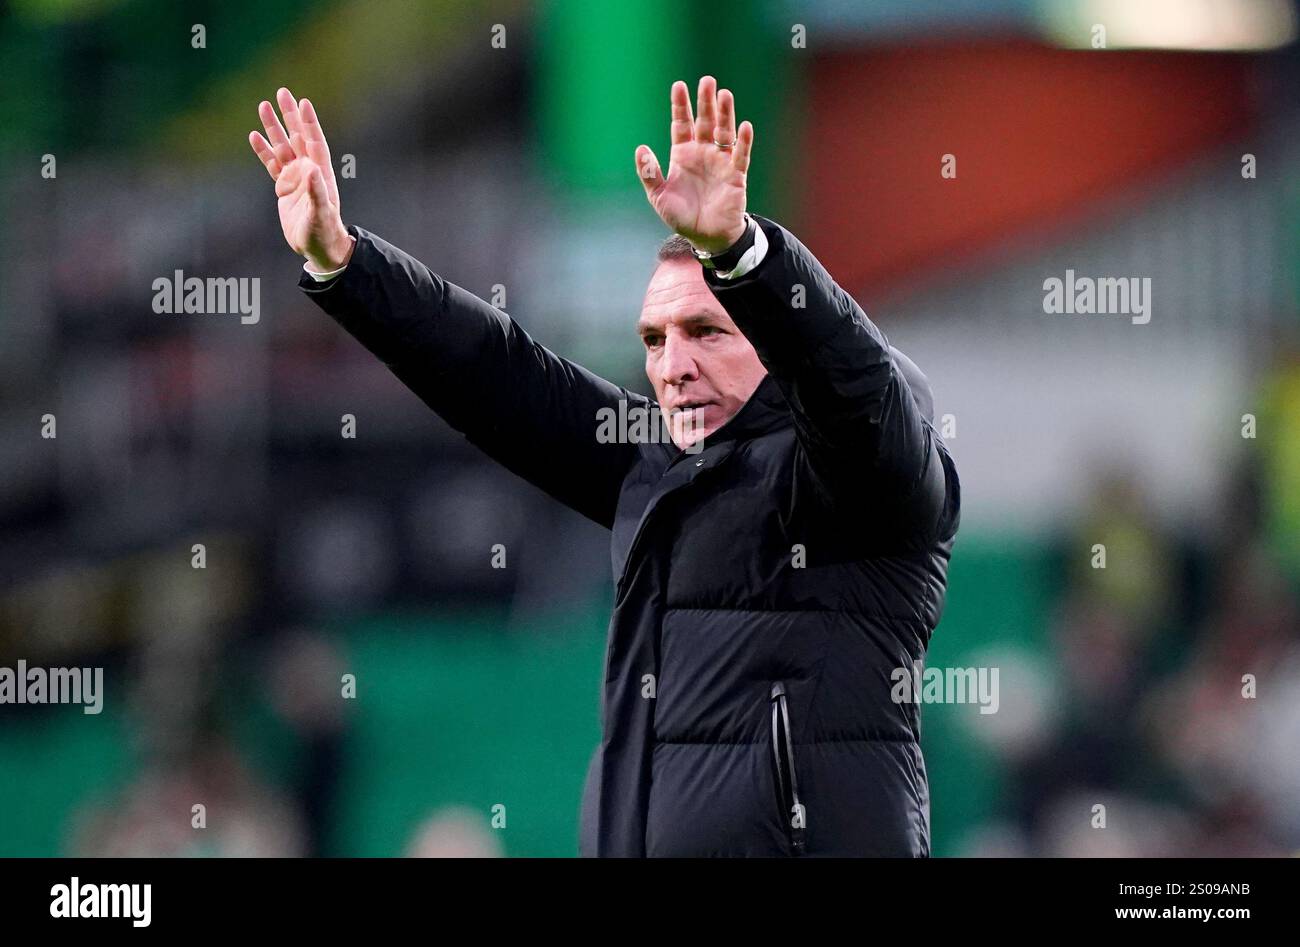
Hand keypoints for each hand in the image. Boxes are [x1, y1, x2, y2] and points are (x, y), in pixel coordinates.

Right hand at [248, 88, 353, 271]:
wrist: (317, 247)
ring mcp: (295, 177)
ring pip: (282, 146)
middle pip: (298, 137)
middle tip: (282, 92)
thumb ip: (316, 191)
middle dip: (290, 116)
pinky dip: (264, 151)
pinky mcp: (284, 187)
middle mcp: (308, 170)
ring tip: (263, 106)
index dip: (309, 123)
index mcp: (320, 173)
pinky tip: (254, 135)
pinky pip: (272, 164)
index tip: (303, 102)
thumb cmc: (324, 231)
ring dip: (274, 128)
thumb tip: (311, 169)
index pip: (314, 141)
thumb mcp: (321, 213)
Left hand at [635, 76, 753, 253]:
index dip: (680, 106)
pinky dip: (743, 142)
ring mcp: (720, 163)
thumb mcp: (658, 196)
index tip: (679, 85)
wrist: (706, 237)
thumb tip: (641, 148)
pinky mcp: (736, 176)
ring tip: (724, 95)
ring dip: (724, 115)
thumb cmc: (681, 216)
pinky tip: (744, 126)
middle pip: (704, 122)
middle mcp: (703, 154)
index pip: (681, 124)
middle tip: (707, 81)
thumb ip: (649, 173)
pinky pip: (740, 156)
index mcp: (683, 155)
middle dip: (705, 102)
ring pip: (723, 133)